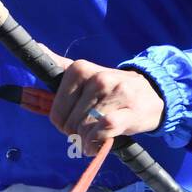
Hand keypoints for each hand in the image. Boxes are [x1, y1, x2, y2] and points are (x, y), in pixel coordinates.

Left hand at [47, 55, 164, 155]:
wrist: (153, 94)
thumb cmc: (113, 89)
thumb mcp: (88, 74)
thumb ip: (62, 66)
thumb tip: (38, 46)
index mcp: (81, 69)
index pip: (57, 108)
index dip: (61, 122)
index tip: (71, 122)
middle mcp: (97, 78)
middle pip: (70, 121)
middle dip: (75, 132)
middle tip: (86, 131)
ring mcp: (115, 94)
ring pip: (85, 127)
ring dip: (87, 140)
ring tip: (94, 138)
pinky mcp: (129, 111)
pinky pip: (104, 130)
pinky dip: (97, 142)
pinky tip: (98, 145)